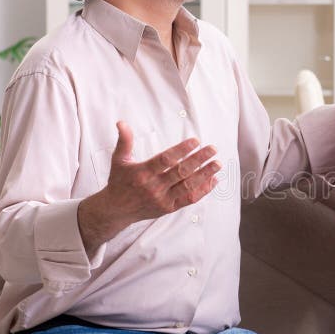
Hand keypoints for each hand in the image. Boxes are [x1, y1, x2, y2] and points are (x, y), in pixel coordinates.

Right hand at [78, 122, 220, 250]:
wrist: (117, 210)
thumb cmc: (119, 182)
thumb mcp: (119, 160)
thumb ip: (124, 141)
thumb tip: (121, 122)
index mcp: (143, 172)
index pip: (166, 159)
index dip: (182, 150)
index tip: (196, 141)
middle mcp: (154, 186)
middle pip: (181, 171)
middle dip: (199, 159)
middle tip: (213, 149)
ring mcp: (163, 198)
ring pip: (188, 186)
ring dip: (205, 175)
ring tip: (218, 164)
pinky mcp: (169, 208)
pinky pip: (189, 199)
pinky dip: (203, 190)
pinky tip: (214, 180)